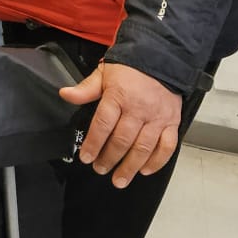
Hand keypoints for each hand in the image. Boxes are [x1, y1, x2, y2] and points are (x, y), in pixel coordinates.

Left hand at [59, 62, 183, 188]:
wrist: (162, 57)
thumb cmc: (131, 68)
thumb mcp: (104, 73)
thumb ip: (86, 89)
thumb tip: (65, 94)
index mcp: (119, 96)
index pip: (103, 124)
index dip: (93, 143)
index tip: (86, 157)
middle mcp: (139, 108)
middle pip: (122, 140)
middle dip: (109, 158)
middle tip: (100, 169)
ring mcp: (157, 117)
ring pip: (143, 148)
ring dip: (130, 167)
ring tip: (119, 179)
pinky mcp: (172, 122)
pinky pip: (166, 146)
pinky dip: (157, 161)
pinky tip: (144, 170)